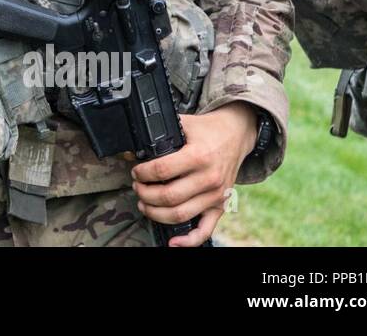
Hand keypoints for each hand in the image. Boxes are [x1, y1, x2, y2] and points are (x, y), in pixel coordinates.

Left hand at [131, 102, 259, 246]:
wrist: (236, 134)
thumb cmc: (206, 130)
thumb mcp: (183, 124)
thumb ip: (158, 135)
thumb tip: (130, 151)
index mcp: (199, 156)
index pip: (162, 170)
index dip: (142, 173)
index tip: (135, 172)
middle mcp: (209, 178)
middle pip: (168, 196)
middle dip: (144, 194)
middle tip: (137, 187)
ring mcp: (216, 195)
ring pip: (180, 214)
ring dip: (156, 213)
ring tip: (144, 204)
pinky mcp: (220, 205)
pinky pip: (205, 230)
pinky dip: (189, 240)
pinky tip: (172, 242)